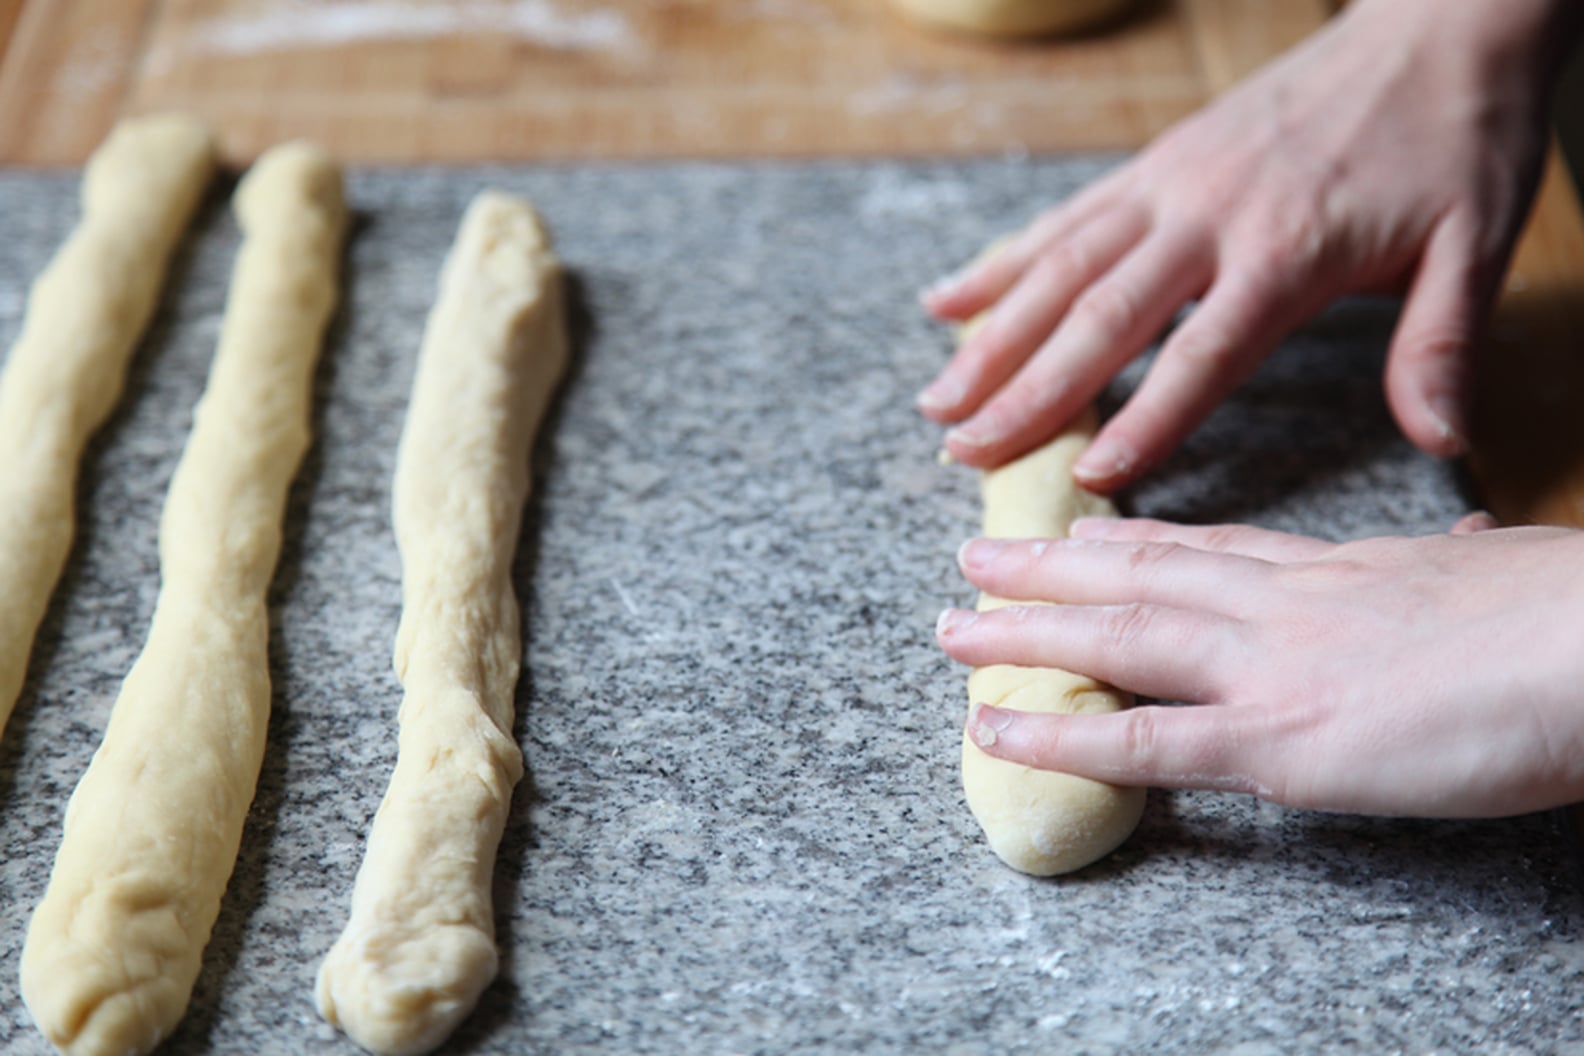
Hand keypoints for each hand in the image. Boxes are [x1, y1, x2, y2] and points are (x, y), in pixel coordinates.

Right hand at [917, 0, 1572, 487]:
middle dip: (1027, 389)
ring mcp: (1171, 184)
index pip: (1202, 353)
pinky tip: (947, 302)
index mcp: (1287, 249)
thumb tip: (1442, 440)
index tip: (1086, 480)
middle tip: (961, 447)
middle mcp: (1209, 216)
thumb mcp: (1475, 242)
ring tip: (936, 401)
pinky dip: (1002, 264)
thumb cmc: (1459, 136)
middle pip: (1101, 314)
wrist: (1440, 21)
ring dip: (993, 337)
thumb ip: (1441, 343)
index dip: (1144, 420)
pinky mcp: (1156, 162)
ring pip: (1060, 267)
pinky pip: (1064, 218)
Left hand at [935, 514, 1583, 817]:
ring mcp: (1271, 667)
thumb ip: (1453, 561)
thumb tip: (1459, 537)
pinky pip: (1142, 740)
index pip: (1214, 547)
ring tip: (949, 631)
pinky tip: (996, 731)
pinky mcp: (1279, 740)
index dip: (1137, 540)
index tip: (1082, 529)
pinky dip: (1059, 733)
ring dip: (1023, 634)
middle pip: (1142, 575)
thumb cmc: (1572, 617)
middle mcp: (1284, 605)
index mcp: (1338, 571)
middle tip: (977, 558)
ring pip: (1118, 637)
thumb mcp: (1499, 571)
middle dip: (1048, 569)